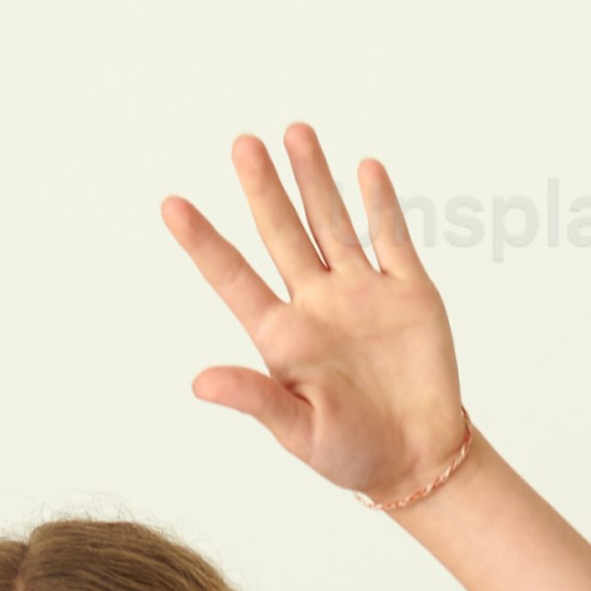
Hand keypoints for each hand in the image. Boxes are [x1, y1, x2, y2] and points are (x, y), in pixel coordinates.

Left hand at [163, 129, 469, 499]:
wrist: (420, 458)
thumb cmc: (352, 452)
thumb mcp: (298, 434)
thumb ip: (255, 399)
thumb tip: (200, 382)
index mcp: (283, 337)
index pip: (234, 278)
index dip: (203, 243)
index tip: (171, 205)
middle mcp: (317, 304)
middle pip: (281, 234)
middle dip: (263, 188)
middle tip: (242, 144)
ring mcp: (362, 293)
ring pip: (331, 223)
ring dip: (314, 178)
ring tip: (295, 131)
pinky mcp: (409, 293)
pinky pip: (391, 238)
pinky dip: (379, 204)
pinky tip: (364, 169)